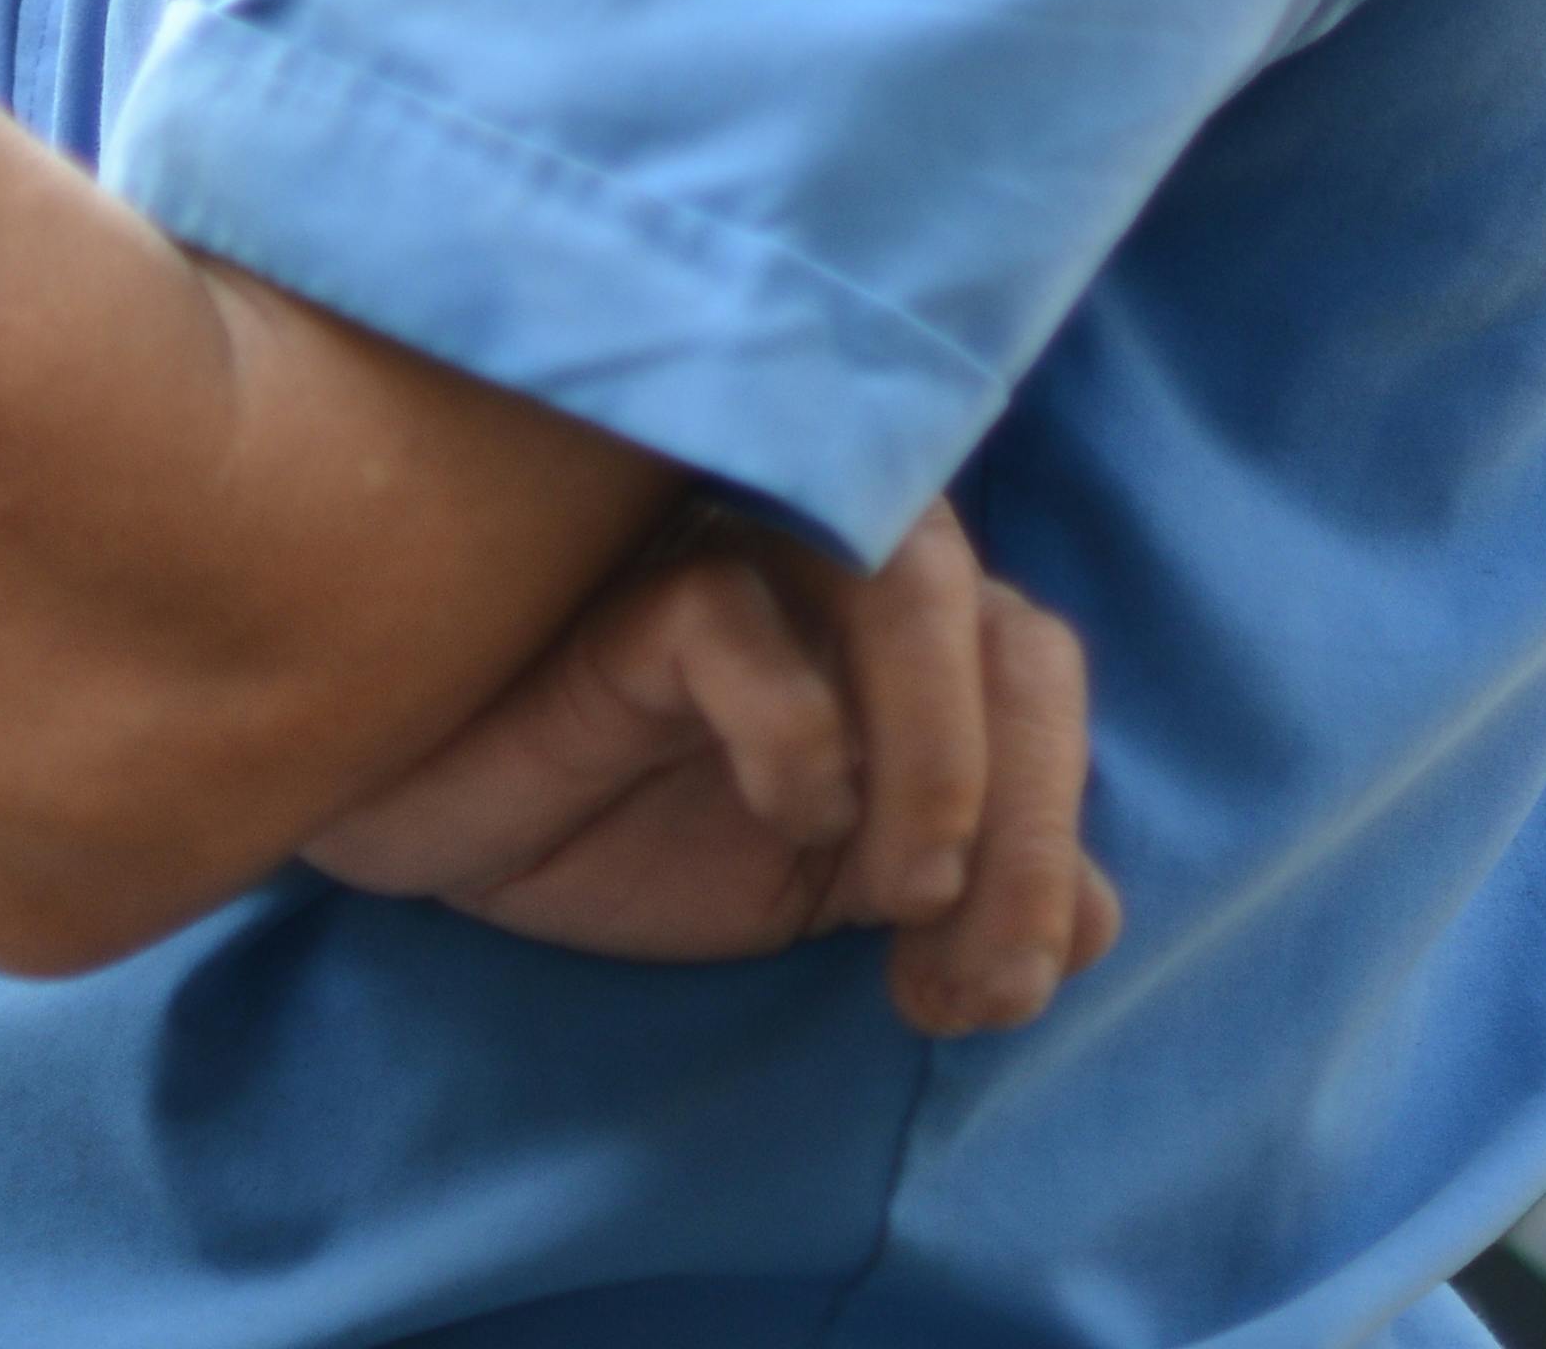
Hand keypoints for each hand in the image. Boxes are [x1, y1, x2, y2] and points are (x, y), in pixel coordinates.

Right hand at [301, 494, 1118, 1033]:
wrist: (439, 819)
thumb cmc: (631, 826)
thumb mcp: (823, 883)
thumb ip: (966, 890)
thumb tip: (1106, 921)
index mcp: (895, 630)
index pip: (1043, 668)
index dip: (1058, 835)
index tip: (983, 994)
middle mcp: (836, 562)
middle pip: (1014, 628)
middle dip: (1028, 821)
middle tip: (960, 964)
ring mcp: (738, 551)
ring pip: (915, 576)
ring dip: (946, 761)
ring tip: (897, 891)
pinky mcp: (630, 593)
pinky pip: (742, 607)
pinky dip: (798, 727)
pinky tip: (783, 814)